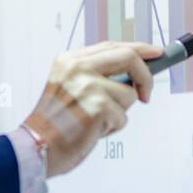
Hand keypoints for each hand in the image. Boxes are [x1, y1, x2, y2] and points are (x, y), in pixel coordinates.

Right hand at [21, 41, 163, 176]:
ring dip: (119, 112)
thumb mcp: (68, 86)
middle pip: (128, 57)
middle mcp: (78, 68)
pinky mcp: (98, 108)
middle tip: (146, 94)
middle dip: (146, 76)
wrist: (37, 146)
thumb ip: (94, 74)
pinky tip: (92, 131)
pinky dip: (113, 128)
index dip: (138, 49)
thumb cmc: (55, 122)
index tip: (156, 53)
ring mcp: (88, 87)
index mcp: (69, 60)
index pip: (112, 46)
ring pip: (129, 94)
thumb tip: (134, 74)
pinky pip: (124, 117)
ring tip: (95, 121)